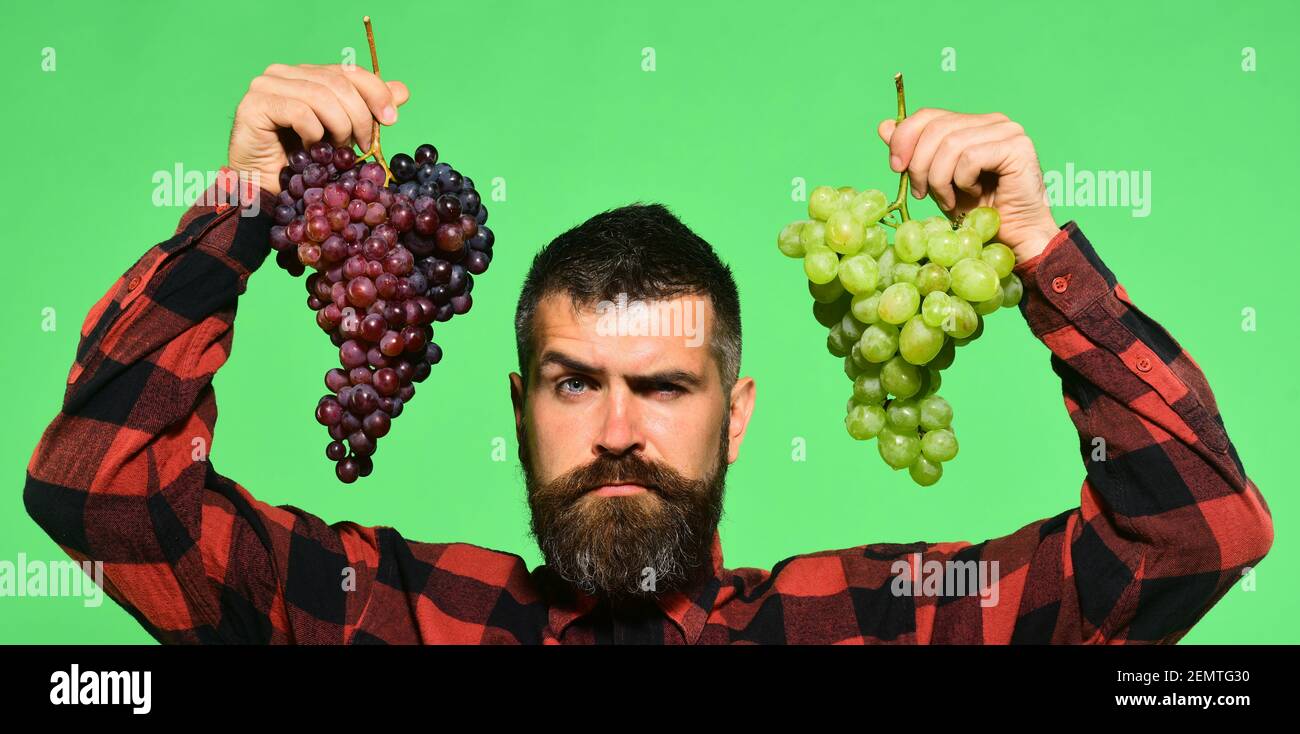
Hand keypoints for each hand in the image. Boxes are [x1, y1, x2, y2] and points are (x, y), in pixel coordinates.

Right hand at [228, 63, 410, 194]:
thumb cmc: (300, 164)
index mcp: (306, 74)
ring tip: (337, 151)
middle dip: (360, 116)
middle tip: (364, 145)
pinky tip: (310, 150)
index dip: (376, 91)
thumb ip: (368, 111)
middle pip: (338, 82)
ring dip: (339, 127)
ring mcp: (265, 85)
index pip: (349, 70)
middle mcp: (284, 73)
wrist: (263, 189)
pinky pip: (299, 112)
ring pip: (321, 96)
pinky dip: (314, 134)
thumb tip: (402, 91)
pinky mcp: (254, 105)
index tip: (391, 119)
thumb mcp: (342, 135)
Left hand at [878, 109, 1059, 261]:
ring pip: (950, 143)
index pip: (928, 115)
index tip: (896, 168)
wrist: (1013, 237)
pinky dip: (962, 181)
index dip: (904, 139)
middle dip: (919, 165)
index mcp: (971, 123)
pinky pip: (970, 157)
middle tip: (923, 194)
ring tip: (949, 200)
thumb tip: (883, 126)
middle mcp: (991, 121)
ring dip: (940, 179)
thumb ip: (913, 153)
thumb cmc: (977, 212)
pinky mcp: (1018, 147)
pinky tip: (973, 195)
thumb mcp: (935, 182)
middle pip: (935, 128)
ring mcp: (1007, 131)